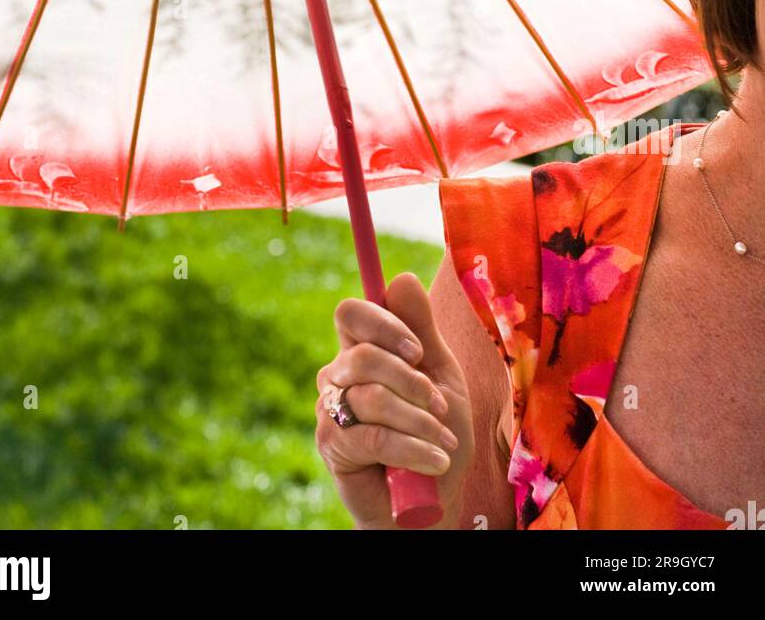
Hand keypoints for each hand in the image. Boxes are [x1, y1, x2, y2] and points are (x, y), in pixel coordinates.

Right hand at [316, 271, 475, 528]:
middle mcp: (339, 374)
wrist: (431, 498)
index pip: (351, 313)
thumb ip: (423, 329)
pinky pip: (373, 435)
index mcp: (363, 349)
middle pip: (363, 355)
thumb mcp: (441, 376)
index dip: (382, 323)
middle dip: (411, 381)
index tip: (417, 350)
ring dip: (419, 421)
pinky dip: (413, 448)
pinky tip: (434, 461)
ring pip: (371, 397)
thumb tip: (402, 277)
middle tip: (438, 404)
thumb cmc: (436, 433)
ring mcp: (331, 409)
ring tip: (444, 440)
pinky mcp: (331, 445)